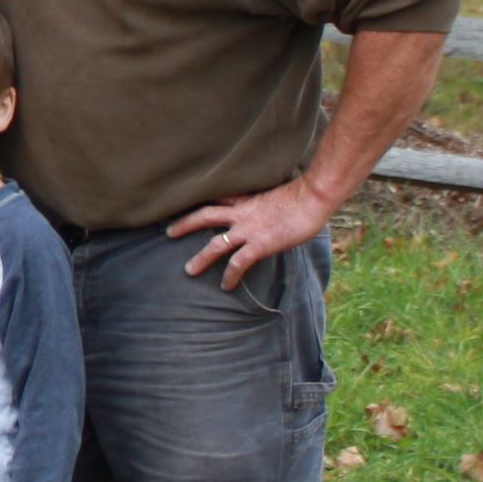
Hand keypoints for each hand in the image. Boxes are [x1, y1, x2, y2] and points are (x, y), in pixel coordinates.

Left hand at [168, 174, 330, 287]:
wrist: (314, 198)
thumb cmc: (304, 195)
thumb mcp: (277, 195)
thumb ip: (265, 204)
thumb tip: (269, 211)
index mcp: (246, 199)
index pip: (216, 198)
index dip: (199, 201)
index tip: (183, 205)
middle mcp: (242, 213)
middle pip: (205, 215)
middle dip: (185, 224)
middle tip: (168, 232)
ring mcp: (249, 229)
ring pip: (216, 243)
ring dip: (201, 258)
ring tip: (189, 270)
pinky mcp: (260, 244)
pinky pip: (239, 263)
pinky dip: (230, 275)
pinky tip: (226, 286)